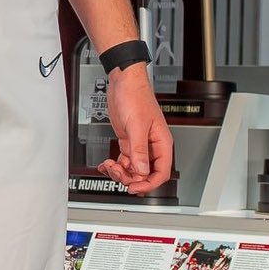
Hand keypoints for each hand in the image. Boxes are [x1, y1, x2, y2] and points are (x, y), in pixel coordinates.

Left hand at [97, 63, 172, 193]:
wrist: (124, 81)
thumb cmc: (135, 96)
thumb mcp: (137, 125)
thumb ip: (140, 149)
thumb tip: (141, 171)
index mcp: (161, 142)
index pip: (161, 172)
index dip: (149, 184)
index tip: (134, 188)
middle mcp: (151, 145)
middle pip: (145, 173)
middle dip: (130, 177)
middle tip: (117, 172)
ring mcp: (139, 143)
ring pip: (133, 168)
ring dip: (120, 171)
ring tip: (110, 166)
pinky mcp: (128, 140)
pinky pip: (124, 159)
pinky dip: (115, 165)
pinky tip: (106, 165)